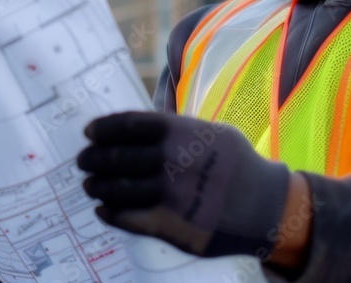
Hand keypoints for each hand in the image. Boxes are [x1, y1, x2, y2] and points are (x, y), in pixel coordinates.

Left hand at [76, 111, 290, 258]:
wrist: (266, 207)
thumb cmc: (236, 165)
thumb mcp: (212, 133)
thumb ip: (176, 129)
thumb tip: (137, 125)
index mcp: (184, 134)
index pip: (131, 125)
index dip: (105, 128)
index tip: (90, 132)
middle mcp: (175, 162)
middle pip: (119, 157)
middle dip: (94, 158)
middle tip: (83, 159)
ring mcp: (172, 196)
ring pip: (119, 190)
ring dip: (98, 186)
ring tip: (90, 184)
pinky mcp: (171, 226)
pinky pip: (130, 219)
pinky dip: (112, 213)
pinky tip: (104, 209)